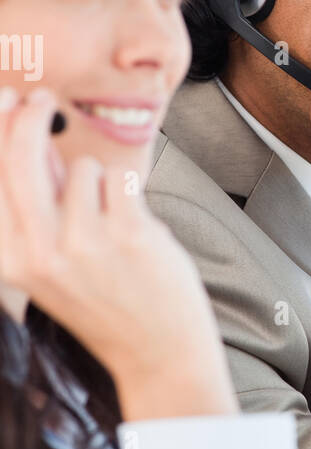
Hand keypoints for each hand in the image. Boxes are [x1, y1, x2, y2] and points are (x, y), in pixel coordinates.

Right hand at [0, 87, 236, 421]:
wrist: (157, 351)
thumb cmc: (106, 297)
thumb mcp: (52, 256)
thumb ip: (36, 197)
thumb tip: (19, 124)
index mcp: (10, 260)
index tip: (7, 97)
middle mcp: (38, 253)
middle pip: (22, 157)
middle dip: (29, 116)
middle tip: (40, 98)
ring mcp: (83, 243)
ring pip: (83, 167)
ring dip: (99, 183)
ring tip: (111, 222)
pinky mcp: (128, 233)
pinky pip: (119, 179)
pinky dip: (128, 193)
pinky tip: (134, 227)